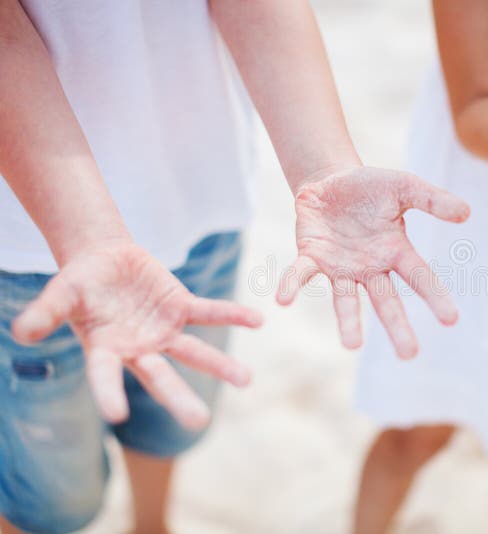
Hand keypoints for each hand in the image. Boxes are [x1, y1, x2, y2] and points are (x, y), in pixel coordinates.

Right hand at [12, 240, 262, 429]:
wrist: (104, 260)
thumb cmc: (79, 284)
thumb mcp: (61, 294)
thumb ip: (46, 313)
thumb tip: (20, 332)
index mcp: (106, 350)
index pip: (106, 377)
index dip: (109, 394)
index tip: (116, 417)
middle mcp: (139, 348)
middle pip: (160, 376)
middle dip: (179, 397)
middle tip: (200, 421)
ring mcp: (164, 330)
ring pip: (193, 351)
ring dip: (219, 364)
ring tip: (247, 380)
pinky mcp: (181, 307)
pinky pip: (208, 312)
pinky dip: (231, 315)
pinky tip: (257, 320)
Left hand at [276, 165, 469, 359]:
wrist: (330, 181)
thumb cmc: (372, 188)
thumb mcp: (405, 186)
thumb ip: (432, 200)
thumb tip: (467, 213)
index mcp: (396, 251)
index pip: (420, 277)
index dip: (435, 297)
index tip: (451, 320)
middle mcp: (371, 268)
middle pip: (387, 301)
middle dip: (397, 327)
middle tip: (409, 355)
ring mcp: (341, 267)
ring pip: (346, 299)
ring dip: (348, 321)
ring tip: (352, 346)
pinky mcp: (312, 257)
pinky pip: (303, 273)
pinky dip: (293, 286)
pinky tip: (283, 300)